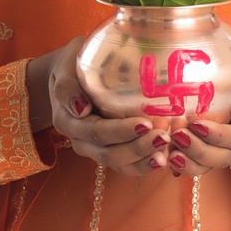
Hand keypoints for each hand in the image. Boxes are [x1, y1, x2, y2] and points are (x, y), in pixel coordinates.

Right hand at [28, 38, 170, 176]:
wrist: (71, 75)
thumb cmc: (72, 65)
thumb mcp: (65, 66)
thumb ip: (67, 85)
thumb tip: (80, 107)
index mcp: (67, 121)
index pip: (96, 132)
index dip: (120, 131)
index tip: (145, 123)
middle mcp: (80, 140)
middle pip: (109, 153)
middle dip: (138, 148)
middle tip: (163, 137)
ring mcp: (95, 148)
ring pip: (119, 164)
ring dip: (143, 161)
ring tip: (165, 155)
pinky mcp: (109, 150)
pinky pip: (126, 165)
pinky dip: (144, 165)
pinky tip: (164, 159)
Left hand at [168, 34, 230, 177]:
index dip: (218, 135)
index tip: (196, 124)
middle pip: (224, 156)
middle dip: (199, 150)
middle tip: (178, 136)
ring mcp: (229, 148)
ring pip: (211, 165)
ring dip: (190, 162)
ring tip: (170, 154)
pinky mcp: (215, 149)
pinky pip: (201, 164)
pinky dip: (186, 164)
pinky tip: (169, 158)